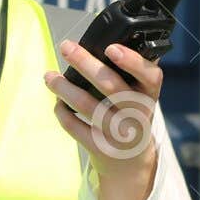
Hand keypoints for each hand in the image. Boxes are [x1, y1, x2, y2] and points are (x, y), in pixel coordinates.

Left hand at [44, 40, 161, 199]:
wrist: (131, 162)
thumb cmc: (131, 116)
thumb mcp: (141, 97)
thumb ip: (133, 73)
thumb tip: (114, 37)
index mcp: (150, 96)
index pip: (150, 76)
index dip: (132, 61)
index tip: (111, 48)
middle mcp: (138, 115)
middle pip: (111, 86)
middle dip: (85, 63)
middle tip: (66, 46)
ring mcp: (119, 134)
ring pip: (87, 105)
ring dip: (64, 87)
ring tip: (49, 76)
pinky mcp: (100, 148)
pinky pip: (75, 127)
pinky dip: (62, 112)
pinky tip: (57, 102)